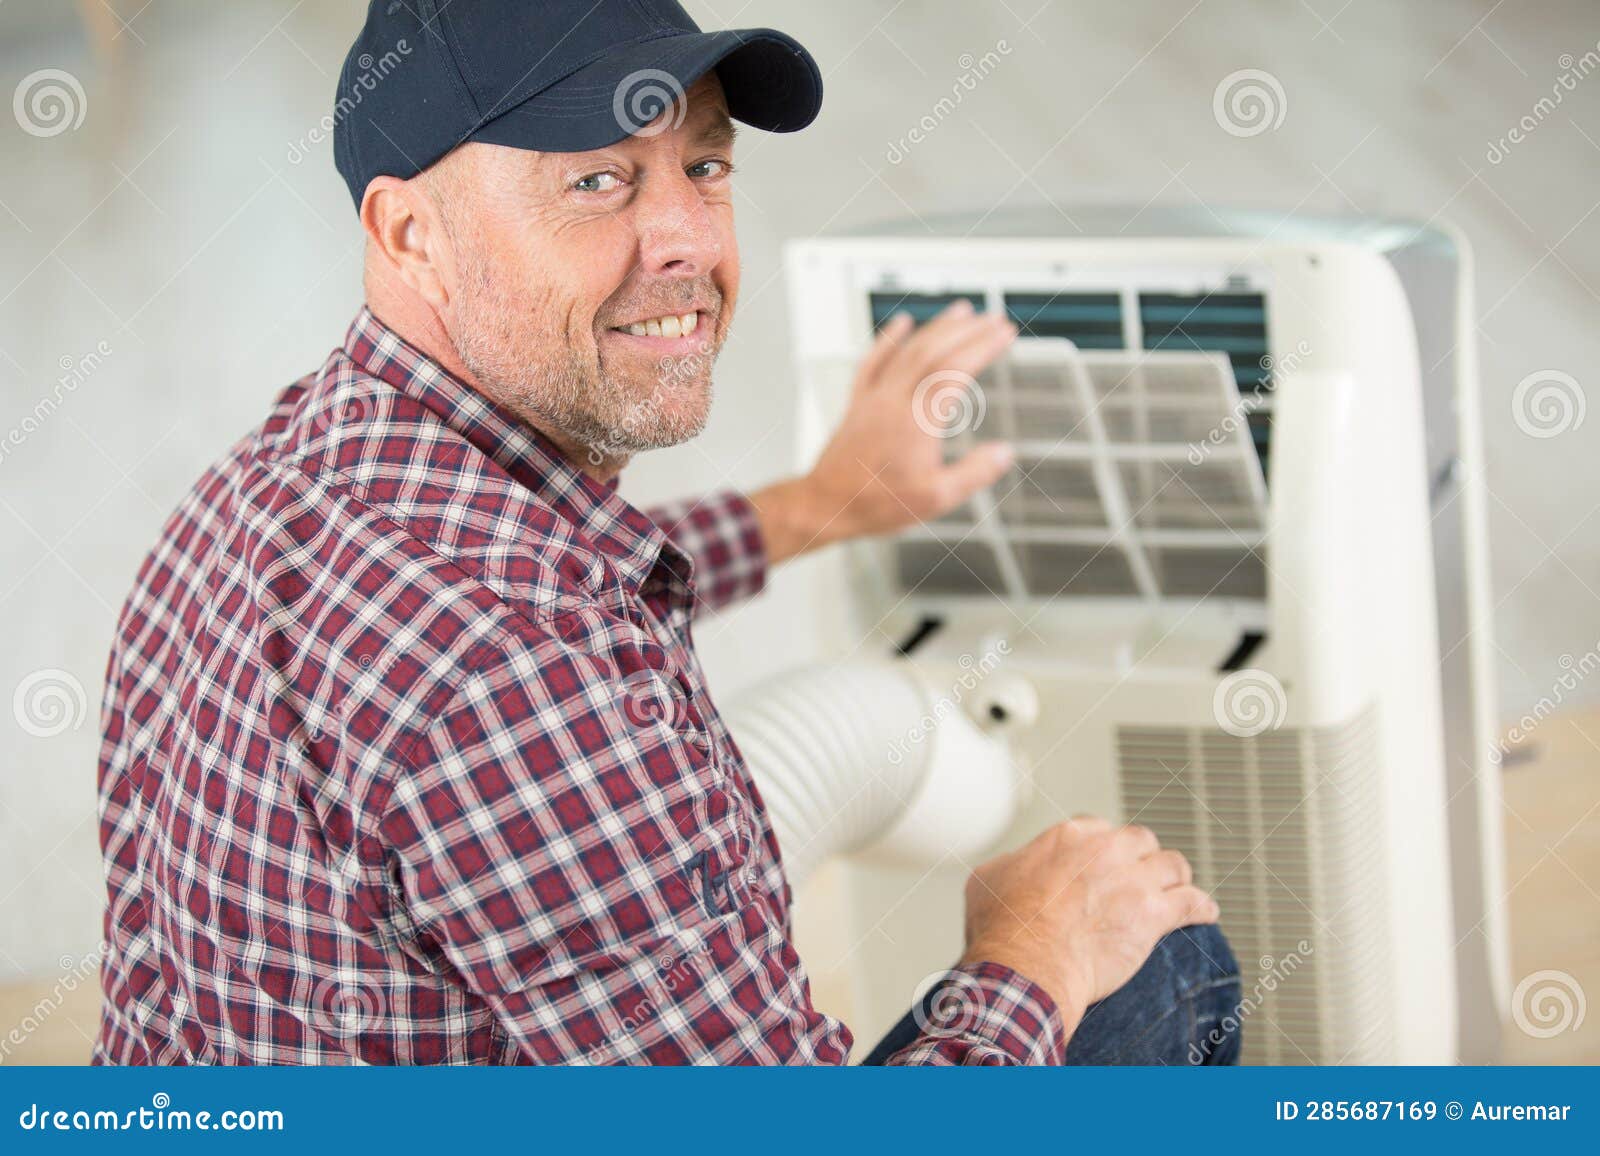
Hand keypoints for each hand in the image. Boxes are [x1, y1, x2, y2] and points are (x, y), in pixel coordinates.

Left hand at [751, 300, 1016, 563]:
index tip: (1004, 333)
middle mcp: (894, 400)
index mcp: (916, 420)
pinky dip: (889, 338)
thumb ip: (974, 473)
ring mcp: (874, 397)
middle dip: (967, 330)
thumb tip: (1004, 453)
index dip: (983, 347)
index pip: (956, 370)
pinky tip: (902, 322)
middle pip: (934, 351)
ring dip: (937, 327)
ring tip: (962, 312)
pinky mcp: (858, 402)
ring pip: (907, 350)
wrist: (827, 504)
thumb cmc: (876, 503)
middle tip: (993, 318)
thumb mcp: (936, 498)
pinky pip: (873, 360)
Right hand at [958, 817, 1218, 1037]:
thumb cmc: (1002, 928)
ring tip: (1175, 889)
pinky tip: (1205, 913)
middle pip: (1139, 840)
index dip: (1100, 847)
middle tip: (1139, 876)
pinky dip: (1202, 908)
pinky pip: (1194, 902)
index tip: (1100, 865)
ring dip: (1174, 877)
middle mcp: (1106, 850)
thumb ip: (1012, 863)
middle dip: (1141, 857)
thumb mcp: (988, 878)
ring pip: (1172, 865)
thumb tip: (1016, 866)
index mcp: (1068, 836)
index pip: (1097, 828)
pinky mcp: (1154, 915)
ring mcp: (1134, 880)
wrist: (1028, 966)